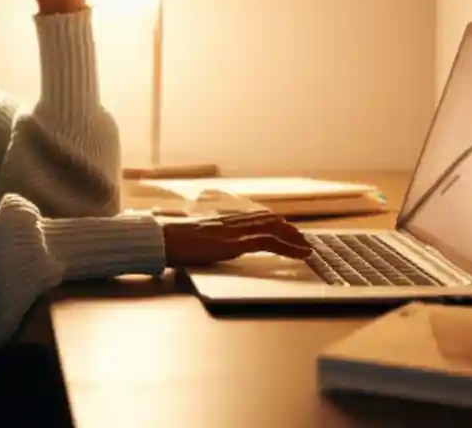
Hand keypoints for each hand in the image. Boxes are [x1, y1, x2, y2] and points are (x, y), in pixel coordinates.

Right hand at [162, 212, 313, 266]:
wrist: (163, 241)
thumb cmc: (173, 242)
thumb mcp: (195, 237)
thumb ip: (209, 238)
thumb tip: (212, 243)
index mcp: (224, 221)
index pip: (256, 217)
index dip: (275, 223)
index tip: (287, 229)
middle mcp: (233, 222)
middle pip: (269, 220)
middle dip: (289, 230)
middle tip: (303, 240)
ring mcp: (235, 231)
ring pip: (274, 229)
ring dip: (294, 238)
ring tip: (308, 247)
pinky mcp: (235, 243)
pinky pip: (269, 242)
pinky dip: (290, 247)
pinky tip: (302, 254)